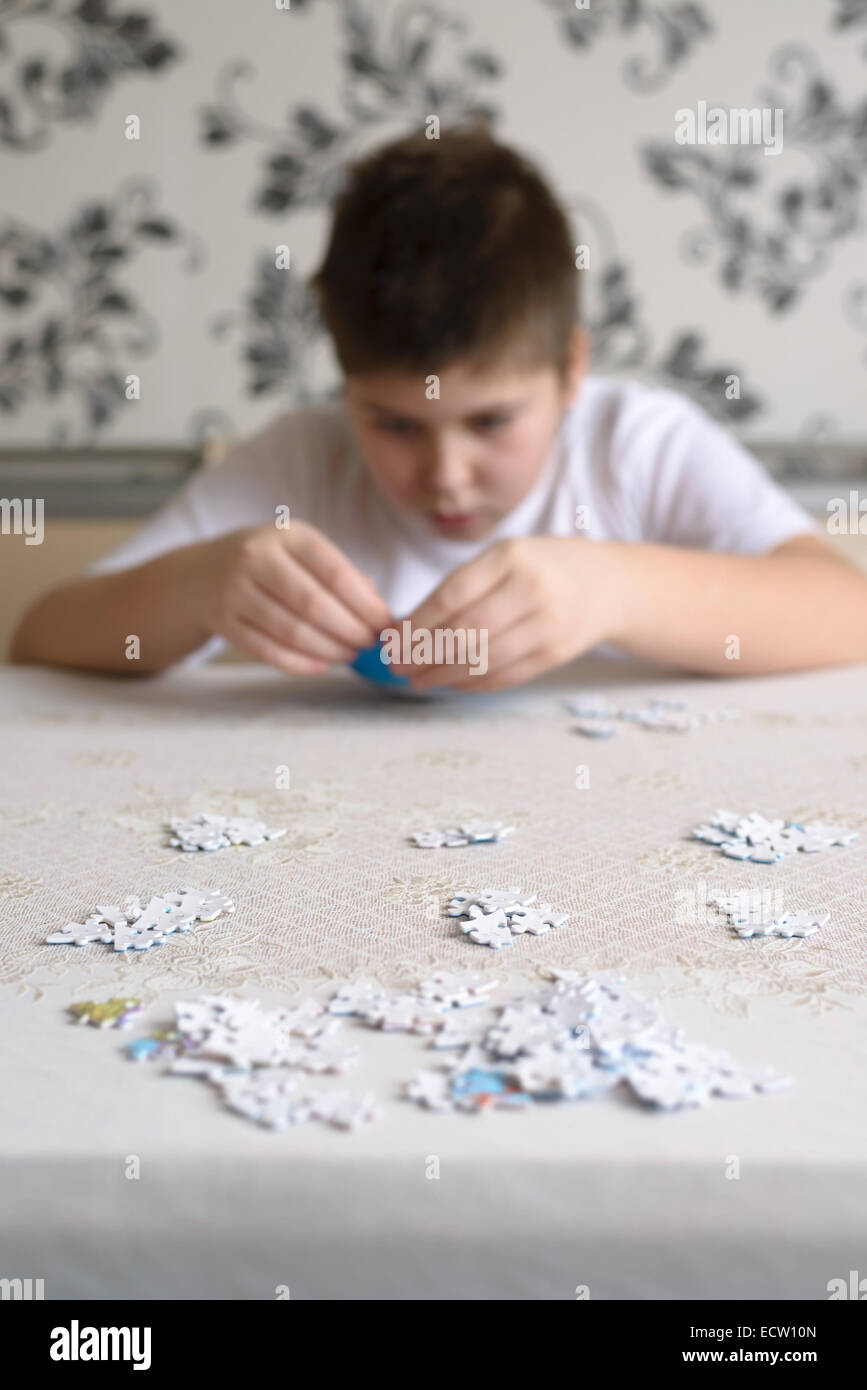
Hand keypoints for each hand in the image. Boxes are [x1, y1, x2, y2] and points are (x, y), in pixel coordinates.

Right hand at [194, 521, 391, 674]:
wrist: (201, 574)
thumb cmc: (269, 563)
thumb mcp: (301, 551)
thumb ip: (341, 574)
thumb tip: (378, 610)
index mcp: (287, 534)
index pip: (335, 572)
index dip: (366, 604)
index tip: (387, 624)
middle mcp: (256, 558)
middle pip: (314, 605)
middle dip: (351, 630)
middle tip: (370, 643)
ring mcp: (235, 591)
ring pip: (292, 631)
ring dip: (329, 649)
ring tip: (350, 654)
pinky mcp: (223, 622)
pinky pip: (268, 651)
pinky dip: (300, 664)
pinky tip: (322, 665)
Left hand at [394, 537, 617, 691]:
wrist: (606, 585)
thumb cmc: (540, 568)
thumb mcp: (503, 558)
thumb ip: (460, 588)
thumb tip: (406, 629)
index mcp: (511, 557)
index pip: (452, 596)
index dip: (418, 625)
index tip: (393, 641)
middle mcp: (532, 589)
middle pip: (466, 633)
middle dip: (425, 655)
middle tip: (399, 666)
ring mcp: (548, 624)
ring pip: (484, 660)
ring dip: (443, 675)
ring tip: (418, 680)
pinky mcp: (555, 654)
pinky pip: (505, 676)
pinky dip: (471, 684)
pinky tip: (450, 683)